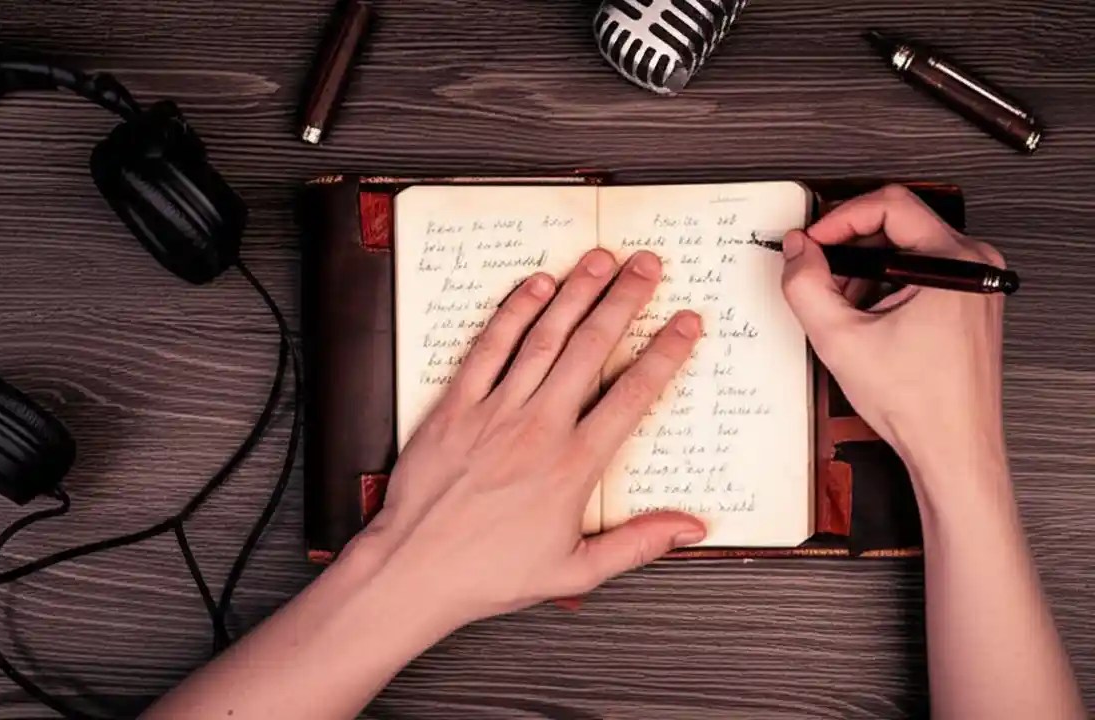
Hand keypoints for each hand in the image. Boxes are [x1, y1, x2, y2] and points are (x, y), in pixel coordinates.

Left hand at [350, 249, 704, 629]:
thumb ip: (638, 542)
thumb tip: (691, 527)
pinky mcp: (455, 407)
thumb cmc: (490, 574)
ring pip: (544, 338)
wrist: (416, 569)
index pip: (632, 395)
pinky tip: (535, 286)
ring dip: (576, 294)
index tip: (685, 323)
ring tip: (601, 260)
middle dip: (625, 300)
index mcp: (573, 466)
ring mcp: (494, 411)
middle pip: (591, 349)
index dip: (665, 353)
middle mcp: (538, 428)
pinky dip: (513, 313)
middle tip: (648, 265)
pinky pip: (488, 349)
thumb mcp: (576, 571)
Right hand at [780, 185, 1008, 492]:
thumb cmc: (917, 403)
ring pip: (904, 251)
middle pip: (896, 225)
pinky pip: (918, 274)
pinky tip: (868, 324)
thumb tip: (797, 250)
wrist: (953, 449)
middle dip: (848, 250)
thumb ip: (806, 285)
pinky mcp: (969, 303)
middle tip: (819, 277)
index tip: (812, 242)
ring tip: (844, 312)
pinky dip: (884, 289)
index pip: (889, 204)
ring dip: (864, 273)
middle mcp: (974, 265)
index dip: (839, 218)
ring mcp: (975, 285)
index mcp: (954, 262)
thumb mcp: (840, 338)